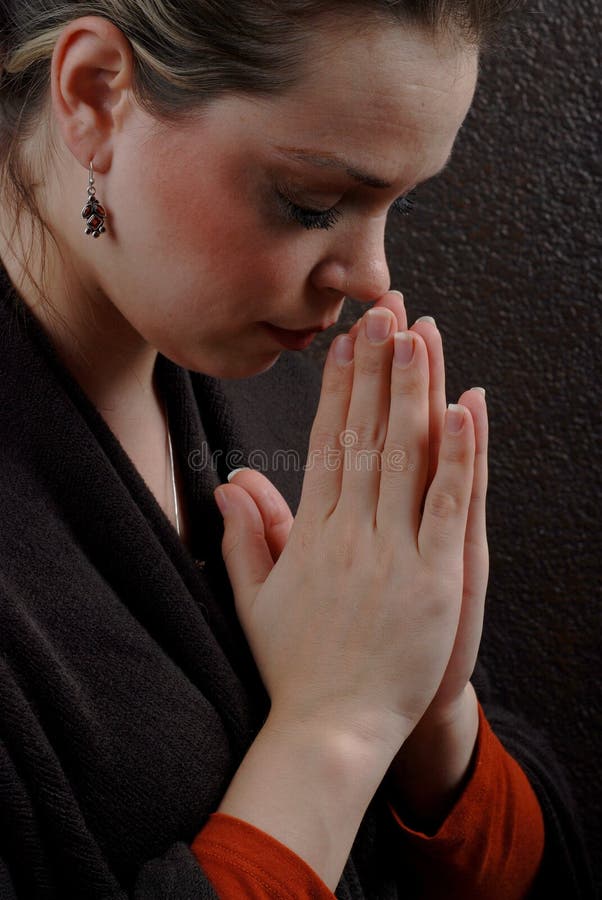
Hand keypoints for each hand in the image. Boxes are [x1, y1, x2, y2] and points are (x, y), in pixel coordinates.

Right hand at [214, 291, 476, 760]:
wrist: (331, 730)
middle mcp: (350, 533)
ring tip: (416, 337)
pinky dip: (454, 456)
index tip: (345, 348)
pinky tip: (461, 408)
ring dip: (411, 393)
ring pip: (403, 458)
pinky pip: (446, 506)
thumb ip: (245, 537)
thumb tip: (229, 483)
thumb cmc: (296, 666)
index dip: (338, 392)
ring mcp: (393, 554)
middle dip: (374, 371)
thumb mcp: (256, 599)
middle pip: (365, 436)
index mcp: (312, 535)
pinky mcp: (434, 579)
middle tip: (381, 314)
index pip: (327, 445)